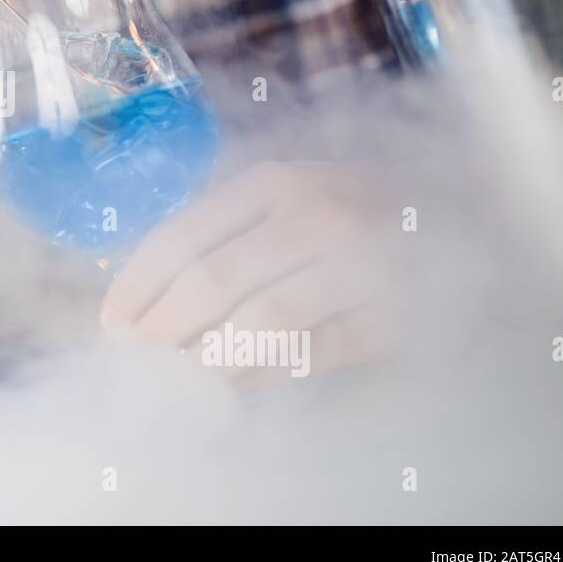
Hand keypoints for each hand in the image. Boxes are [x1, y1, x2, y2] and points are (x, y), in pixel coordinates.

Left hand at [100, 161, 407, 381]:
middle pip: (212, 282)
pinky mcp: (392, 315)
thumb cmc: (345, 207)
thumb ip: (223, 235)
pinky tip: (235, 379)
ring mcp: (359, 265)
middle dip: (161, 327)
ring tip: (181, 370)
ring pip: (262, 322)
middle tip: (138, 355)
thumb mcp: (284, 198)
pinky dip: (264, 371)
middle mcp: (315, 216)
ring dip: (208, 356)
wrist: (451, 216)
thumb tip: (145, 302)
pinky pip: (313, 353)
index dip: (137, 286)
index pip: (182, 236)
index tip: (111, 323)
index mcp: (273, 182)